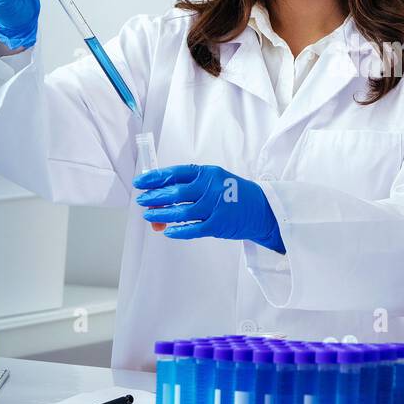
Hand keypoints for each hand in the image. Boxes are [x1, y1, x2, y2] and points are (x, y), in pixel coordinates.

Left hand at [134, 164, 285, 253]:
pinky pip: (192, 229)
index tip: (141, 182)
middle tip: (142, 200)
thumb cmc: (235, 194)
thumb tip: (162, 199)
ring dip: (161, 214)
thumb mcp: (215, 181)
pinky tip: (168, 231)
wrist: (262, 209)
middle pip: (174, 192)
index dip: (155, 178)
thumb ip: (191, 188)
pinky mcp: (218, 224)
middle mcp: (210, 187)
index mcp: (208, 172)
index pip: (175, 173)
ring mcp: (214, 206)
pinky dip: (178, 231)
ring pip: (180, 212)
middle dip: (154, 197)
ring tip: (149, 216)